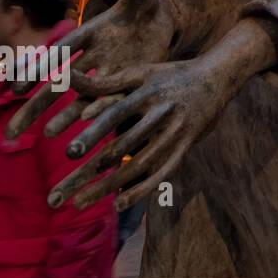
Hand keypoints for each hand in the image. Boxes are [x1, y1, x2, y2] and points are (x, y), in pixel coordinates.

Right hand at [6, 0, 174, 141]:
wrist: (162, 21)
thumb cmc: (144, 6)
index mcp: (90, 32)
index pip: (62, 51)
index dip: (41, 67)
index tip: (18, 86)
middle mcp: (94, 56)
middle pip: (60, 83)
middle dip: (37, 105)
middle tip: (12, 130)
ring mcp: (108, 71)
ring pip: (81, 98)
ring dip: (65, 117)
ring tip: (47, 136)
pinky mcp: (126, 82)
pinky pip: (109, 102)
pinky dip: (100, 116)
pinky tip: (89, 133)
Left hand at [46, 47, 244, 212]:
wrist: (218, 77)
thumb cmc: (169, 75)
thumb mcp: (139, 73)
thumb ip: (102, 82)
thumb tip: (63, 76)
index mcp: (148, 92)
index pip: (116, 114)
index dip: (94, 133)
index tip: (69, 153)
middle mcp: (163, 113)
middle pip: (122, 146)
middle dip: (89, 172)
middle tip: (59, 194)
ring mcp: (177, 132)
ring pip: (140, 165)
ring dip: (107, 187)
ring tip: (79, 203)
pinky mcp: (187, 146)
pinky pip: (163, 172)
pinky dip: (141, 189)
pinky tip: (119, 204)